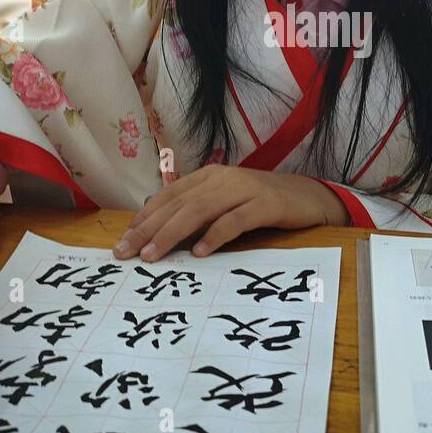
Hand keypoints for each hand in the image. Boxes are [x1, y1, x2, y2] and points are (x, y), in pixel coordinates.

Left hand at [114, 166, 348, 261]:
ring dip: (172, 234)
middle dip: (149, 230)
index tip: (123, 242)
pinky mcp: (266, 205)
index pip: (168, 196)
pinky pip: (235, 220)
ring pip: (200, 211)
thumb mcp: (225, 204)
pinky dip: (215, 236)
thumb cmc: (261, 205)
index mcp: (209, 177)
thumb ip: (197, 214)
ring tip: (153, 255)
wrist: (308, 197)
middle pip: (178, 204)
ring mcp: (244, 190)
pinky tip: (200, 253)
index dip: (144, 218)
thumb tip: (157, 234)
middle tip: (127, 253)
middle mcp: (223, 179)